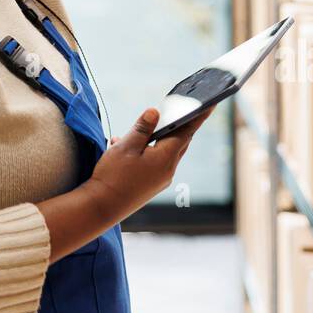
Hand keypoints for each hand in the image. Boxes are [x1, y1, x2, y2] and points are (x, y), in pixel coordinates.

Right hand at [86, 103, 215, 224]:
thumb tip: (155, 111)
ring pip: (166, 151)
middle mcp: (168, 170)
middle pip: (179, 141)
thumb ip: (142, 128)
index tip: (210, 105)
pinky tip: (127, 145)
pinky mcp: (151, 185)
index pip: (187, 131)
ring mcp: (160, 179)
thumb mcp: (126, 146)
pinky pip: (155, 161)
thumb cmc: (113, 176)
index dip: (198, 116)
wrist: (102, 207)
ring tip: (146, 125)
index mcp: (165, 158)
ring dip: (159, 137)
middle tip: (181, 110)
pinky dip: (148, 149)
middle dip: (180, 125)